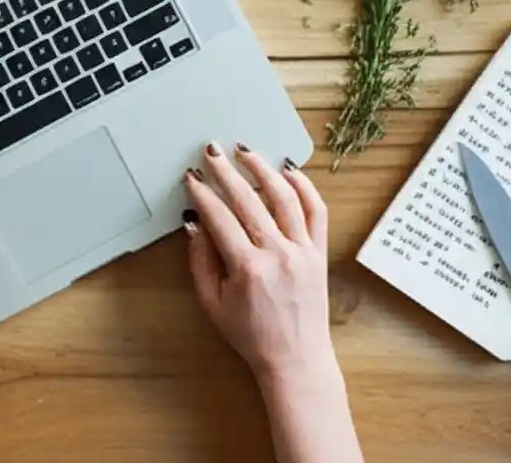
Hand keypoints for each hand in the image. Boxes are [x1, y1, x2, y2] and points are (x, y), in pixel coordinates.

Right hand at [183, 141, 360, 462]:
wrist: (295, 357)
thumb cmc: (250, 335)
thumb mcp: (212, 303)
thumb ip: (200, 261)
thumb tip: (194, 223)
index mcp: (247, 268)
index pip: (219, 217)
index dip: (202, 194)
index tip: (191, 176)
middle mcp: (277, 254)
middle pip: (248, 199)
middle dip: (226, 171)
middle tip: (211, 151)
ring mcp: (302, 250)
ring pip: (284, 197)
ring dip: (263, 169)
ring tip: (246, 151)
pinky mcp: (319, 252)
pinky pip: (316, 211)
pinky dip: (304, 186)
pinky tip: (288, 171)